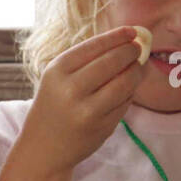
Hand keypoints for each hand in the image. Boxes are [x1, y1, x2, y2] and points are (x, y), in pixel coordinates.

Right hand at [21, 26, 142, 175]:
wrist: (42, 148)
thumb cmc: (53, 106)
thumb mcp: (57, 78)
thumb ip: (87, 60)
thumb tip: (128, 41)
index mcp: (57, 71)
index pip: (95, 46)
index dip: (117, 36)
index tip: (132, 32)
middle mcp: (71, 90)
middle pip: (113, 61)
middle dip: (131, 51)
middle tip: (138, 49)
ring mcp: (88, 111)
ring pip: (126, 82)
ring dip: (137, 71)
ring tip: (137, 67)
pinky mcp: (102, 127)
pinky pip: (125, 102)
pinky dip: (130, 92)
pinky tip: (126, 89)